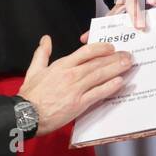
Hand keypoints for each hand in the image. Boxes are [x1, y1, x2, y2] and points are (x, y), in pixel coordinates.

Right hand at [18, 35, 132, 136]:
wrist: (26, 115)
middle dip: (114, 58)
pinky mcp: (79, 104)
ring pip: (100, 75)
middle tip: (127, 55)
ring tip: (128, 64)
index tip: (111, 47)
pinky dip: (110, 87)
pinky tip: (120, 82)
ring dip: (116, 69)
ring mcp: (76, 89)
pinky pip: (98, 93)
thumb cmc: (30, 95)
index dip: (101, 48)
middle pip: (97, 63)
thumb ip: (42, 53)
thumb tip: (46, 39)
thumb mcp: (34, 70)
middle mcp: (71, 75)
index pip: (86, 52)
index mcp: (61, 65)